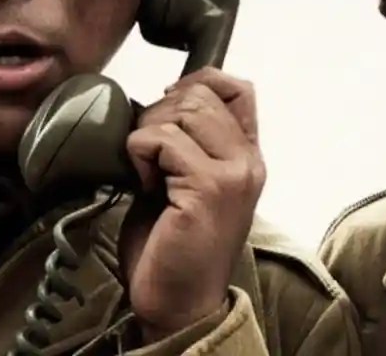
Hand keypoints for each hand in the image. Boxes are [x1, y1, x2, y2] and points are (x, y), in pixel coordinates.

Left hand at [117, 67, 264, 342]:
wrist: (179, 304)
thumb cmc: (175, 244)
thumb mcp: (189, 181)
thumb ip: (190, 142)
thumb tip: (161, 100)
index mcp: (248, 156)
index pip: (237, 87)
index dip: (197, 82)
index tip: (166, 107)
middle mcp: (248, 161)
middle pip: (200, 93)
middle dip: (159, 113)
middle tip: (149, 156)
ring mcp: (232, 174)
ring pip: (180, 110)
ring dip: (146, 135)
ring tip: (148, 172)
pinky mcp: (207, 188)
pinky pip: (159, 139)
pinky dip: (137, 155)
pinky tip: (144, 186)